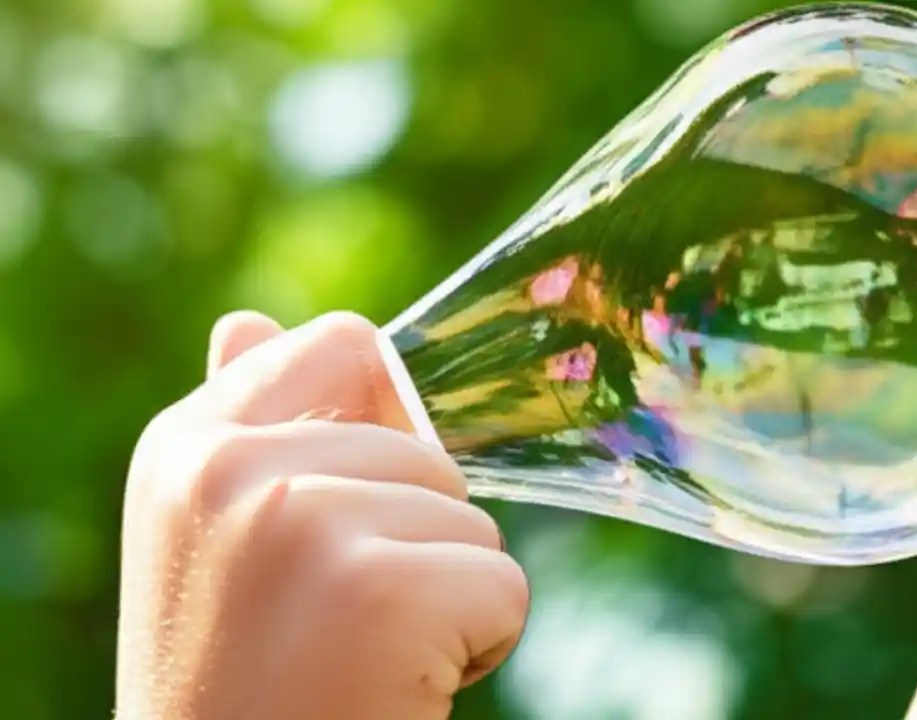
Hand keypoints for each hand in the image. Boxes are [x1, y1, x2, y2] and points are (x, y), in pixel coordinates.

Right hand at [115, 312, 528, 719]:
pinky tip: (396, 687)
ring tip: (356, 659)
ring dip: (443, 598)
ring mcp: (303, 525)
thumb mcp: (216, 540)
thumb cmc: (241, 675)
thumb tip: (247, 319)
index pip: (342, 346)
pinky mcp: (381, 590)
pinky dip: (478, 644)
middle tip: (334, 625)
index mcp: (188, 445)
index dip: (384, 422)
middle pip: (427, 453)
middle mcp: (230, 470)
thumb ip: (247, 429)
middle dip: (413, 541)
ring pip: (470, 523)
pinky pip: (503, 586)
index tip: (358, 510)